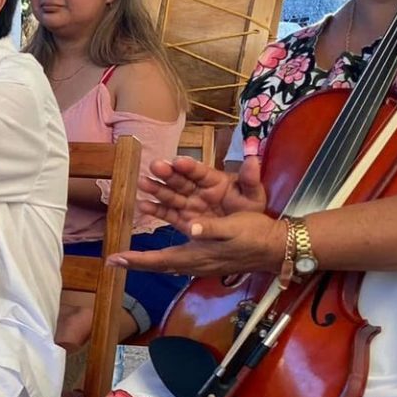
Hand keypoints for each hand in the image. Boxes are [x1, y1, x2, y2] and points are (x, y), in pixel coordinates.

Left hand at [113, 211, 285, 277]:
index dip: (137, 260)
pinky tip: (158, 254)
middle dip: (135, 263)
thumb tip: (192, 228)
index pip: (160, 260)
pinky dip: (162, 257)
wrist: (275, 249)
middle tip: (113, 261)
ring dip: (146, 259)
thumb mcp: (234, 227)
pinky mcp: (206, 260)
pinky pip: (177, 260)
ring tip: (128, 256)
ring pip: (166, 264)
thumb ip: (212, 229)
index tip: (114, 260)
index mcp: (198, 256)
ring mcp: (200, 264)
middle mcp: (195, 264)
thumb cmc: (255, 235)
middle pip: (158, 266)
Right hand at [139, 155, 266, 226]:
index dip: (189, 166)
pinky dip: (155, 210)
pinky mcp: (183, 220)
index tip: (177, 161)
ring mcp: (189, 205)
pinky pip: (167, 213)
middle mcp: (198, 190)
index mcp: (214, 181)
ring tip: (142, 182)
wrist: (249, 236)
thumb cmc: (249, 212)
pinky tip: (143, 205)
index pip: (199, 172)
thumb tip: (252, 161)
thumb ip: (250, 181)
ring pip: (170, 195)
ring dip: (156, 188)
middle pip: (180, 180)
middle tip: (154, 165)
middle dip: (167, 173)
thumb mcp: (253, 198)